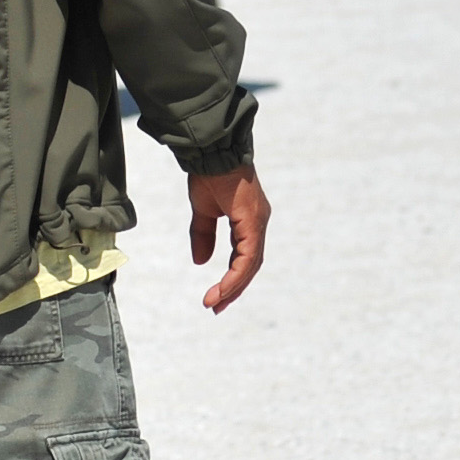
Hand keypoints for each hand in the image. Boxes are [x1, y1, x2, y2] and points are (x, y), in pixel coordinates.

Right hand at [187, 162, 270, 312]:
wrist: (211, 151)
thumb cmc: (208, 173)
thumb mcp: (203, 210)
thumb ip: (204, 235)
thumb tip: (201, 261)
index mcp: (249, 220)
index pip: (244, 257)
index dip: (231, 277)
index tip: (215, 296)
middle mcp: (258, 223)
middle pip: (250, 265)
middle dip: (233, 288)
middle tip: (216, 307)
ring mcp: (257, 222)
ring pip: (250, 264)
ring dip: (233, 287)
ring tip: (215, 303)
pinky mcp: (252, 222)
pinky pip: (247, 257)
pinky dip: (235, 276)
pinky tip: (223, 289)